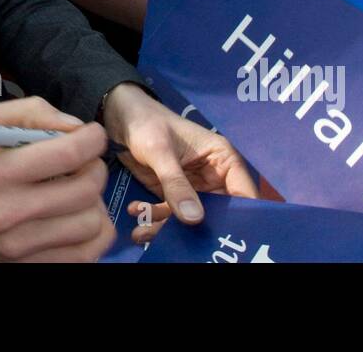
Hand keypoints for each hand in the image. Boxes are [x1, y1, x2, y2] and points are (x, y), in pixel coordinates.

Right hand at [0, 98, 113, 261]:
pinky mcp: (27, 268)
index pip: (67, 154)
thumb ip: (28, 112)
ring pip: (91, 224)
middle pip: (85, 189)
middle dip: (95, 168)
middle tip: (85, 162)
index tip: (91, 136)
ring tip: (78, 191)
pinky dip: (92, 234)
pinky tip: (77, 217)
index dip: (91, 140)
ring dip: (94, 202)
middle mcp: (8, 212)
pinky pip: (85, 255)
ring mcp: (19, 247)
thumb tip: (73, 125)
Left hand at [103, 84, 255, 244]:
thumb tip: (195, 220)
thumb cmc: (146, 123)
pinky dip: (154, 219)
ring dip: (168, 227)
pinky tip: (136, 211)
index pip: (244, 193)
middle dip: (201, 230)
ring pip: (191, 219)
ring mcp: (193, 188)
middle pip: (219, 214)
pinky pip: (171, 215)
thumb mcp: (160, 151)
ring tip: (143, 230)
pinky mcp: (173, 195)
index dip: (242, 218)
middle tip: (184, 244)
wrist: (118, 117)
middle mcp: (213, 176)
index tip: (229, 237)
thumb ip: (176, 184)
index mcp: (222, 158)